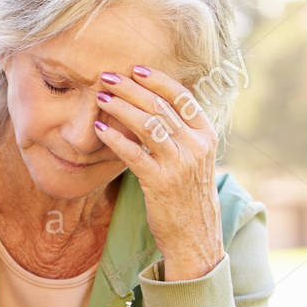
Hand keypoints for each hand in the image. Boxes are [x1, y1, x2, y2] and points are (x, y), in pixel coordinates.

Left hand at [93, 66, 223, 280]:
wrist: (195, 237)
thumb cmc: (188, 196)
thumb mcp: (194, 160)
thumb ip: (180, 134)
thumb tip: (154, 107)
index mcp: (206, 136)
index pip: (182, 97)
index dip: (158, 80)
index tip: (135, 69)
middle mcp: (196, 146)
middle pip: (160, 106)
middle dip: (131, 88)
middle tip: (107, 76)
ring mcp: (180, 164)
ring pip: (148, 124)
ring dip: (121, 107)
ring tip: (100, 97)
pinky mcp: (160, 183)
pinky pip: (134, 154)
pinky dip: (115, 139)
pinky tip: (100, 129)